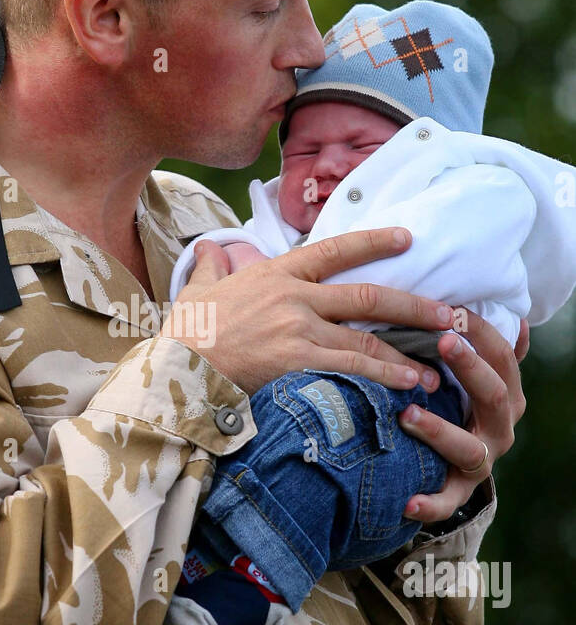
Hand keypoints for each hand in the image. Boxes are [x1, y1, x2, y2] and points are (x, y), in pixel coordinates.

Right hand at [160, 227, 459, 396]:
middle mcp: (295, 297)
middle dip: (414, 305)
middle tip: (448, 314)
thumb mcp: (196, 290)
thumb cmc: (185, 333)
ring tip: (435, 367)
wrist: (175, 368)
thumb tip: (209, 247)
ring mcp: (298, 331)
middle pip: (369, 297)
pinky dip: (383, 378)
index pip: (334, 249)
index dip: (374, 241)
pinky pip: (351, 371)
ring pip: (367, 340)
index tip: (407, 238)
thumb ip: (211, 265)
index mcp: (276, 273)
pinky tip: (406, 386)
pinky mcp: (297, 364)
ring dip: (406, 353)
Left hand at [398, 313, 528, 523]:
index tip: (455, 311)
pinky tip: (407, 502)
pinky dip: (429, 505)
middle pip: (492, 395)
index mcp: (507, 398)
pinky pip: (446, 503)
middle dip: (469, 367)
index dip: (484, 334)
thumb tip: (521, 321)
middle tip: (440, 341)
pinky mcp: (458, 492)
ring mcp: (481, 463)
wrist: (455, 469)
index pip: (504, 359)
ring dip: (438, 431)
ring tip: (407, 416)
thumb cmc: (462, 409)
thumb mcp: (482, 380)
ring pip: (468, 449)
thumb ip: (496, 354)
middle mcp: (500, 430)